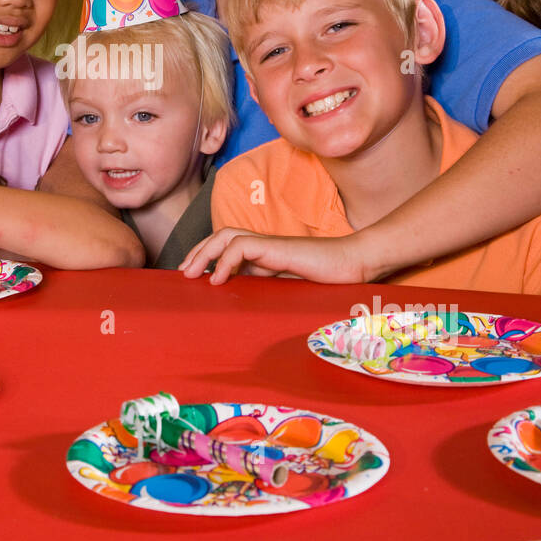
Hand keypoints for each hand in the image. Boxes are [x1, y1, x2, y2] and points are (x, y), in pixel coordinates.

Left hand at [179, 228, 369, 284]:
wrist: (356, 263)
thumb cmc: (329, 280)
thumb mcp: (290, 289)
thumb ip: (269, 290)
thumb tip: (244, 305)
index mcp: (267, 255)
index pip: (228, 245)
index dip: (207, 255)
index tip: (193, 275)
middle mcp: (266, 245)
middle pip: (222, 236)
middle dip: (199, 251)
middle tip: (184, 273)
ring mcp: (272, 244)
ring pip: (227, 235)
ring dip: (205, 252)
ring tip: (193, 273)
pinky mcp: (278, 247)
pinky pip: (243, 245)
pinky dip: (226, 260)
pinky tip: (218, 279)